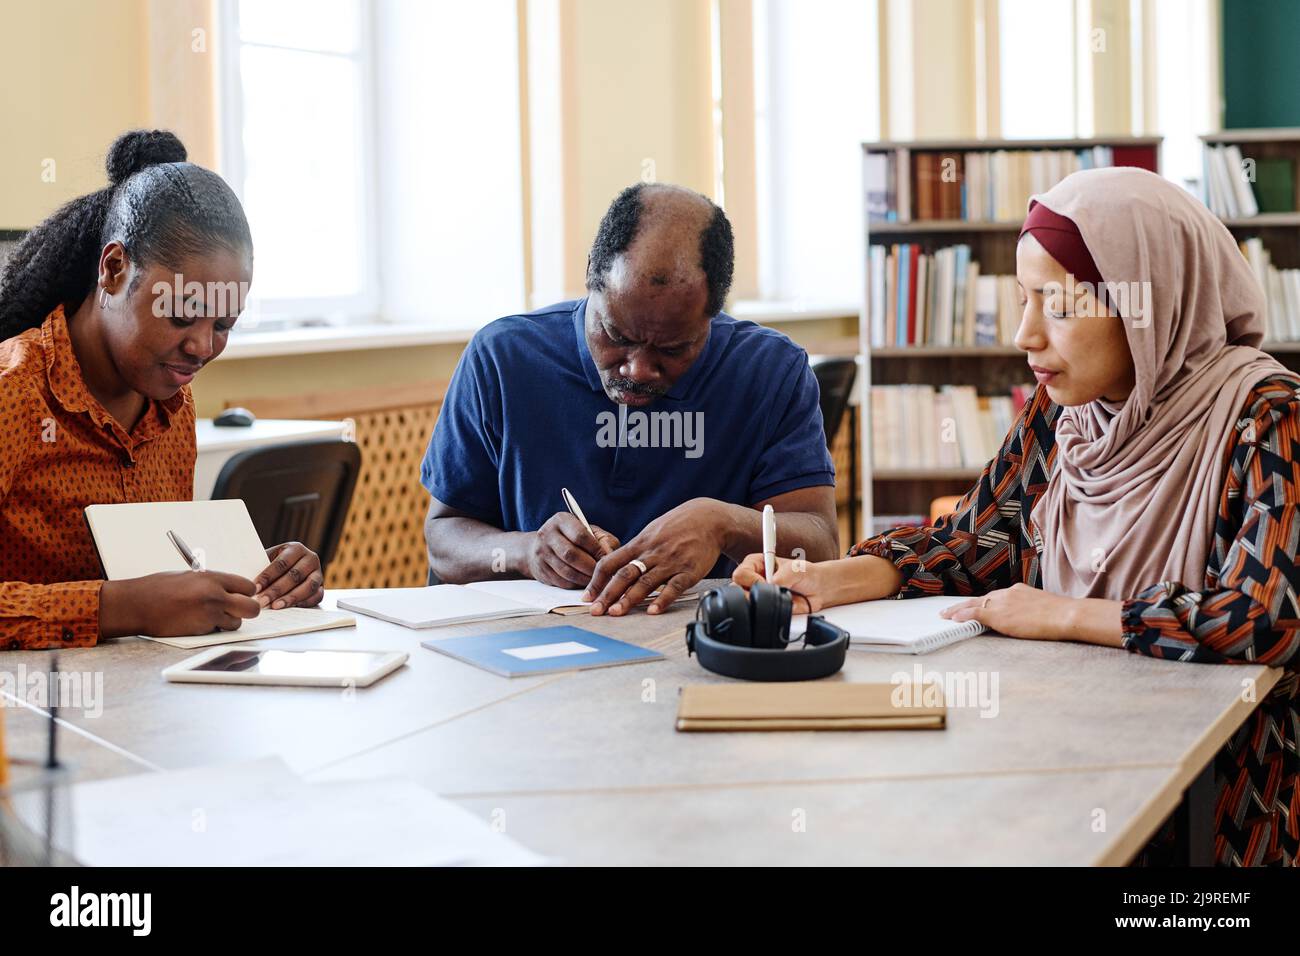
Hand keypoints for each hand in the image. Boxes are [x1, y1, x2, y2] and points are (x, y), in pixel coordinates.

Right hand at [101, 571, 260, 637]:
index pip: (248, 587)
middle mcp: (215, 595)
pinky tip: (197, 623)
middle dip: (247, 610)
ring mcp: (209, 614)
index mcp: (213, 578)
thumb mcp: (190, 577)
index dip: (245, 593)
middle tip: (236, 611)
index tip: (239, 596)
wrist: (136, 604)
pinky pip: (219, 632)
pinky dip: (213, 630)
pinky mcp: (201, 630)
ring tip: (209, 617)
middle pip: (252, 608)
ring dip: (228, 622)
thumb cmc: (158, 589)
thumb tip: (230, 590)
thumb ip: (213, 583)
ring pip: (236, 623)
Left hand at [254, 542, 324, 608]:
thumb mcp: (268, 559)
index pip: (281, 563)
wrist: (287, 568)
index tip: (255, 588)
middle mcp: (310, 559)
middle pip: (294, 576)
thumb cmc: (274, 565)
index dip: (267, 576)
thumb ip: (260, 566)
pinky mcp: (322, 587)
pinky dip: (304, 603)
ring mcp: (318, 573)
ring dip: (291, 598)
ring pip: (308, 586)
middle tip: (262, 601)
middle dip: (276, 590)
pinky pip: (317, 596)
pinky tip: (291, 607)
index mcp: (296, 548)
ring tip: (275, 606)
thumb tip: (246, 579)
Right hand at [524, 513, 620, 587]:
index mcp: (561, 520)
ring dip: (584, 579)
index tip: (607, 559)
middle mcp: (547, 534)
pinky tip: (584, 583)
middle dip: (590, 567)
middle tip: (603, 574)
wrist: (544, 547)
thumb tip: (610, 557)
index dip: (596, 549)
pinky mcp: (540, 569)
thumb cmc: (575, 538)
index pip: (580, 536)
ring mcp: (541, 552)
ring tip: (597, 580)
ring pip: (566, 571)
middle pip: (571, 555)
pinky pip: (561, 581)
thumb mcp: (591, 532)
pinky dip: (575, 585)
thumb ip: (604, 541)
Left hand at [584, 499, 721, 615]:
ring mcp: (670, 562)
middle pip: (624, 574)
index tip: (587, 597)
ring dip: (629, 599)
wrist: (709, 519)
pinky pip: (674, 587)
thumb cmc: (677, 527)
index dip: (597, 581)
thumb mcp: (651, 532)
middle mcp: (651, 553)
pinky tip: (653, 611)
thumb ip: (634, 550)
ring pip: (645, 582)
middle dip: (607, 594)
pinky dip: (663, 599)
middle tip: (595, 610)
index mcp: (639, 543)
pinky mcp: (689, 571)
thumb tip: (615, 568)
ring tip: (616, 613)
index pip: (610, 562)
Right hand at [731, 553, 828, 613]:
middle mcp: (753, 579)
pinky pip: (758, 615)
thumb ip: (783, 575)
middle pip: (736, 589)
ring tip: (776, 599)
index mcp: (755, 564)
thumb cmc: (806, 574)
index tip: (765, 582)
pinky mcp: (763, 608)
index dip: (751, 580)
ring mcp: (757, 595)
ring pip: (744, 603)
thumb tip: (773, 585)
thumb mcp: (796, 568)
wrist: (817, 589)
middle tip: (768, 594)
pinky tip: (779, 607)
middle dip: (751, 594)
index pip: (741, 573)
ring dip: (760, 603)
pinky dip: (768, 613)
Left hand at [939, 583, 1091, 640]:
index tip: (971, 605)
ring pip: (974, 604)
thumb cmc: (1061, 615)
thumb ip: (1028, 609)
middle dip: (964, 605)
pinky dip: (963, 615)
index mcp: (1017, 590)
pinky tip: (953, 619)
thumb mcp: (1042, 607)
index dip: (980, 602)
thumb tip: (1027, 617)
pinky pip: (975, 613)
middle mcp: (1006, 593)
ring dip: (957, 610)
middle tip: (949, 610)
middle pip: (980, 598)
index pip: (993, 596)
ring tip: (945, 615)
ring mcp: (1002, 603)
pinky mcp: (999, 614)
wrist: (1066, 614)